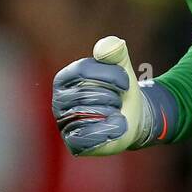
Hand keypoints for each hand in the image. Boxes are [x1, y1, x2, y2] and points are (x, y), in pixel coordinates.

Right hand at [53, 36, 177, 155]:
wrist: (133, 118)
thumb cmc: (121, 90)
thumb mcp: (122, 65)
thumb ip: (115, 50)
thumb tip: (104, 48)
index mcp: (65, 79)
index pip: (82, 70)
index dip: (109, 74)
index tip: (127, 81)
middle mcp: (59, 101)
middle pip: (87, 93)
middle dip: (113, 96)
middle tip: (118, 101)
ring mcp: (64, 124)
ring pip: (90, 114)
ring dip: (114, 112)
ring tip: (116, 113)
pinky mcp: (74, 143)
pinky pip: (89, 136)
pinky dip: (111, 129)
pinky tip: (119, 125)